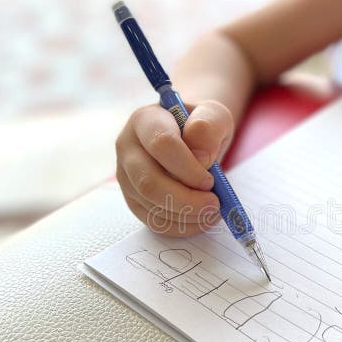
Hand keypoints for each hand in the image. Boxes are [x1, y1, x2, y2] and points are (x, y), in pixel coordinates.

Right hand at [115, 100, 233, 235]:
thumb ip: (210, 126)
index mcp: (145, 120)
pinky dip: (180, 226)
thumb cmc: (200, 126)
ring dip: (186, 214)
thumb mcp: (214, 115)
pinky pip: (152, 220)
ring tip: (213, 211)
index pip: (162, 144)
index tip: (211, 180)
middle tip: (214, 204)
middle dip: (186, 199)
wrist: (190, 137)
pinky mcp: (133, 198)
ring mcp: (126, 175)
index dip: (188, 168)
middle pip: (148, 181)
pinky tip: (201, 220)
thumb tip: (201, 158)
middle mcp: (127, 147)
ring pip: (149, 203)